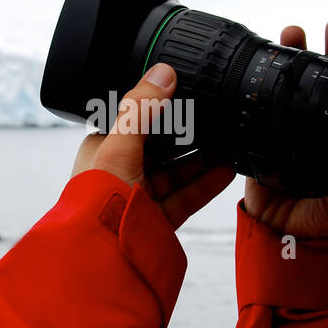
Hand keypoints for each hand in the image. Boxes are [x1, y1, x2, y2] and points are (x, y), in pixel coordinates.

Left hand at [71, 63, 236, 228]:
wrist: (101, 256)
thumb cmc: (98, 200)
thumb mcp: (119, 145)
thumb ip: (142, 108)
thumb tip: (164, 72)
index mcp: (102, 149)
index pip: (135, 122)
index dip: (161, 110)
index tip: (188, 96)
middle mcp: (120, 172)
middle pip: (161, 148)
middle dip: (189, 136)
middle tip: (217, 119)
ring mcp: (140, 197)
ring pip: (176, 172)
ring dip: (202, 159)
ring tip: (230, 143)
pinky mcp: (156, 220)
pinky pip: (186, 197)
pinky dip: (206, 184)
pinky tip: (227, 171)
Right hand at [242, 19, 327, 240]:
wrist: (291, 239)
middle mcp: (322, 122)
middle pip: (327, 75)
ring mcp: (291, 124)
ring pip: (293, 80)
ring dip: (294, 52)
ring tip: (294, 33)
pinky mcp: (261, 134)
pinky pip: (260, 103)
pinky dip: (260, 81)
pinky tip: (264, 62)